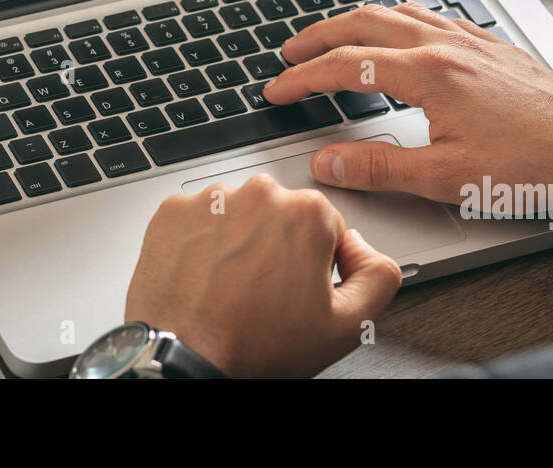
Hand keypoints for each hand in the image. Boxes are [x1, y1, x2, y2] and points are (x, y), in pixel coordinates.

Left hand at [125, 174, 401, 377]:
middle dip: (277, 245)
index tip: (297, 286)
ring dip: (238, 240)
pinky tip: (204, 274)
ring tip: (230, 285)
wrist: (186, 358)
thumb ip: (379, 276)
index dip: (315, 261)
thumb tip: (365, 249)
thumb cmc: (255, 345)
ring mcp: (212, 199)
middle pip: (280, 213)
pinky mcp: (174, 210)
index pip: (325, 225)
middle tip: (264, 290)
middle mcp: (260, 194)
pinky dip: (200, 240)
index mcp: (307, 213)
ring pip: (238, 213)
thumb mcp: (346, 326)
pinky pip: (197, 217)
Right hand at [262, 3, 552, 253]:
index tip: (277, 90)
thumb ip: (377, 168)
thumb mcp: (445, 178)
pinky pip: (434, 15)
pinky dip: (401, 18)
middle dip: (319, 35)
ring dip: (357, 21)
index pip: (345, 67)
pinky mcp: (493, 47)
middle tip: (290, 52)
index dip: (302, 78)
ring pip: (399, 11)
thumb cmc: (535, 165)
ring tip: (335, 36)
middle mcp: (447, 45)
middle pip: (364, 22)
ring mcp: (472, 40)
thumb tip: (327, 164)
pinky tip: (405, 33)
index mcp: (428, 73)